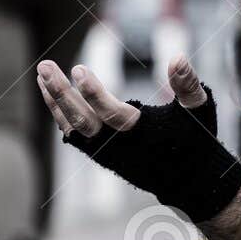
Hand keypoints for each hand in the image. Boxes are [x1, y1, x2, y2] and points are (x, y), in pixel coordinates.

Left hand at [37, 54, 240, 225]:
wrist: (189, 182)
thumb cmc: (195, 141)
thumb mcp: (198, 110)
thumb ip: (188, 84)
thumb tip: (178, 57)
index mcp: (143, 135)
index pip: (112, 114)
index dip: (94, 93)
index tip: (78, 68)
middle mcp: (119, 147)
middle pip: (82, 121)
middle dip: (62, 93)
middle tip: (44, 66)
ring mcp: (106, 152)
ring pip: (73, 127)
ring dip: (55, 100)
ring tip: (42, 73)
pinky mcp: (100, 153)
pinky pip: (73, 133)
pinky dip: (60, 113)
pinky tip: (49, 92)